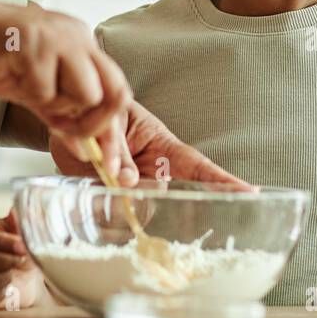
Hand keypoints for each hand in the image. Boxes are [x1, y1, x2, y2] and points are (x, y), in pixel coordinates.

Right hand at [0, 0, 129, 139]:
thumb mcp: (35, 90)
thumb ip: (62, 116)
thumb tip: (87, 151)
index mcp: (82, 44)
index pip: (116, 89)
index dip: (111, 129)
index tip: (106, 161)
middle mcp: (78, 37)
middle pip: (113, 92)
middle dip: (93, 125)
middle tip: (64, 130)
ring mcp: (59, 38)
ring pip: (85, 94)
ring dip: (55, 106)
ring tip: (27, 89)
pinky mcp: (34, 43)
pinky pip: (45, 91)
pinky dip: (27, 95)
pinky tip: (11, 75)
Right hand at [0, 211, 47, 312]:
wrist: (17, 274)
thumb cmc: (13, 248)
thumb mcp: (18, 230)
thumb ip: (18, 222)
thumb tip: (15, 215)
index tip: (21, 246)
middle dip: (5, 262)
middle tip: (20, 260)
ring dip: (2, 279)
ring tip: (10, 272)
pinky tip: (3, 287)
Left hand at [50, 99, 250, 188]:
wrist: (67, 116)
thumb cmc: (97, 111)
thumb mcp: (110, 120)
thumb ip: (116, 146)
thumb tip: (122, 179)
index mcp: (162, 145)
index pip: (198, 165)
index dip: (223, 180)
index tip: (250, 192)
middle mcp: (152, 169)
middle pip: (163, 191)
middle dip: (142, 186)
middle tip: (115, 169)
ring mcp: (131, 185)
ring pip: (131, 199)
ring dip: (109, 181)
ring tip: (93, 156)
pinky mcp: (107, 197)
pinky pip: (105, 206)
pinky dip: (92, 193)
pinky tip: (86, 173)